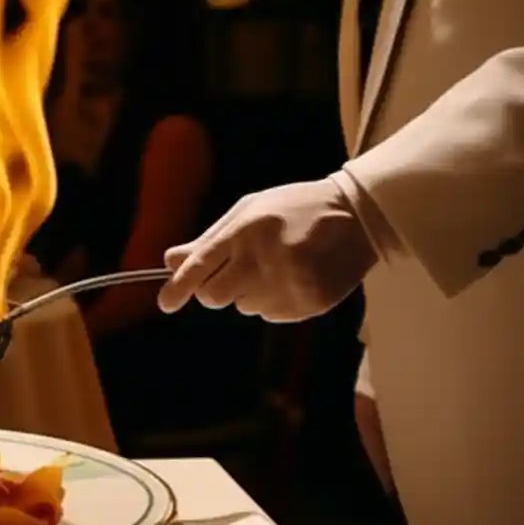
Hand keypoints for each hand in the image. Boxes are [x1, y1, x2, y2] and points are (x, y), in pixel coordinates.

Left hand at [156, 178, 377, 322]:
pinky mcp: (309, 303)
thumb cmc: (293, 209)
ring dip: (249, 293)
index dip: (177, 288)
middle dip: (214, 291)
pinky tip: (293, 278)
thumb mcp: (248, 211)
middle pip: (214, 296)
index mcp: (245, 231)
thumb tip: (169, 261)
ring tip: (276, 266)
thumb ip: (208, 239)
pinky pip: (271, 315)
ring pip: (243, 307)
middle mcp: (264, 259)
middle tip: (233, 274)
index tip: (165, 303)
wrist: (358, 216)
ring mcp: (288, 284)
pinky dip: (274, 302)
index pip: (199, 267)